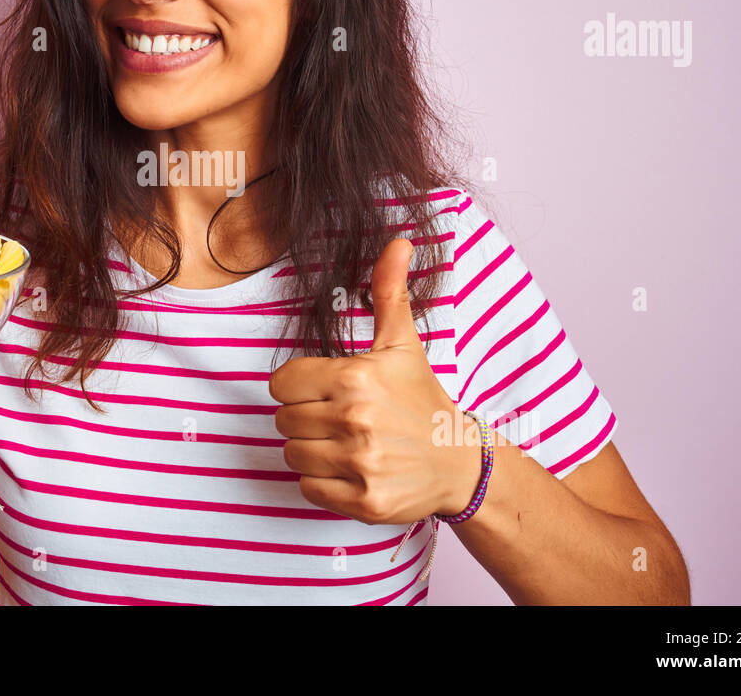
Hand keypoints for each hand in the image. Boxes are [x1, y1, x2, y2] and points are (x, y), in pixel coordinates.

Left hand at [268, 238, 479, 526]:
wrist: (459, 462)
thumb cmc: (422, 399)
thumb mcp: (403, 344)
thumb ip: (389, 292)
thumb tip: (399, 240)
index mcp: (356, 378)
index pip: (282, 384)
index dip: (299, 387)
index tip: (325, 390)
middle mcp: (355, 421)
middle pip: (284, 420)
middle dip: (306, 418)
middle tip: (340, 418)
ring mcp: (360, 463)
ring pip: (292, 454)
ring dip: (312, 451)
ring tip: (346, 443)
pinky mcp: (363, 500)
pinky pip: (308, 488)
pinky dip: (323, 482)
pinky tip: (350, 468)